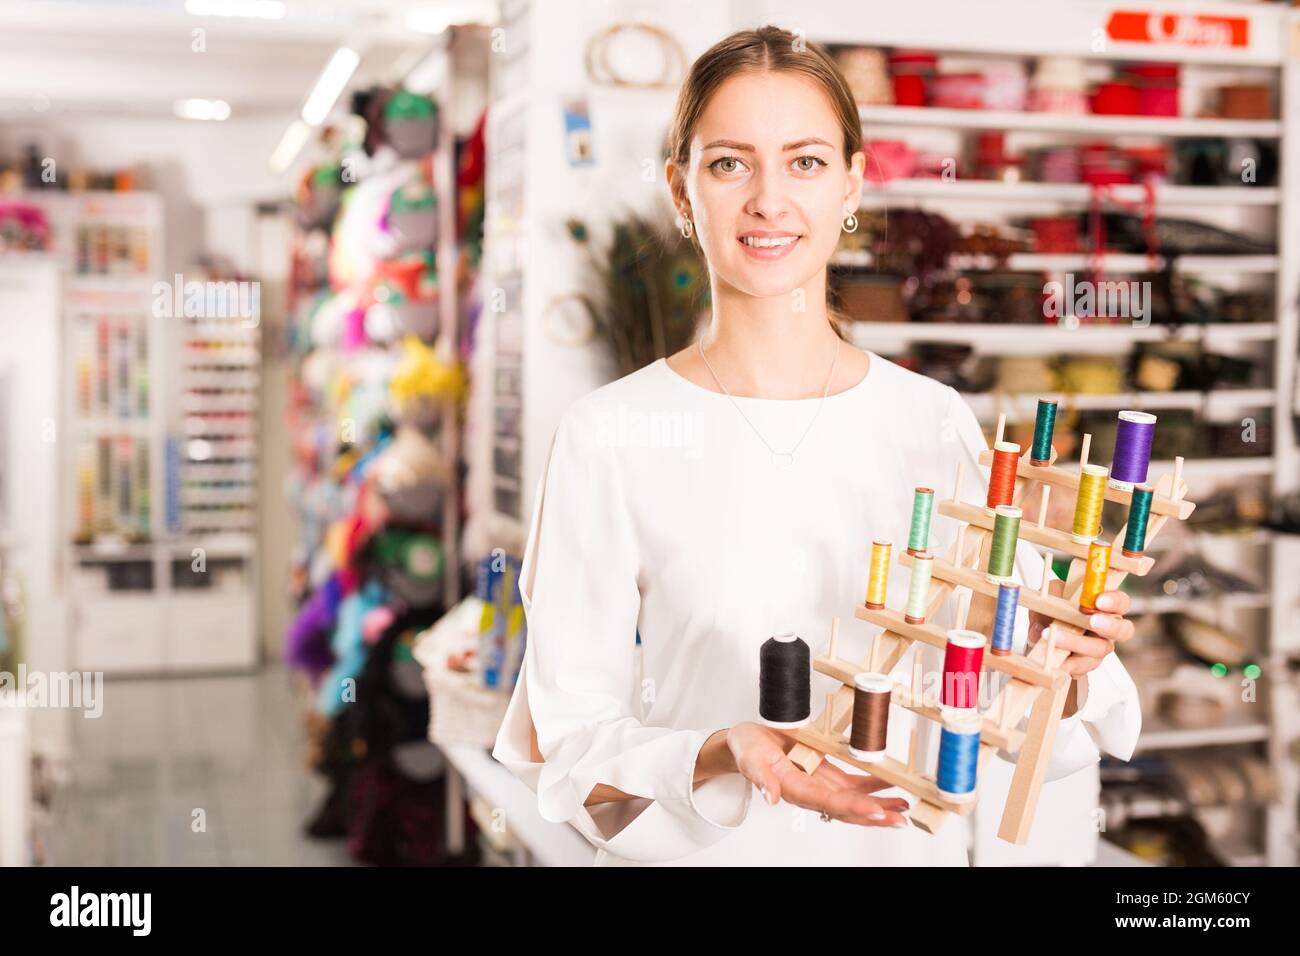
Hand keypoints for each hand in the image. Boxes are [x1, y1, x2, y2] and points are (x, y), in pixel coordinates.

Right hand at [725, 722, 909, 826]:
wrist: (748, 740)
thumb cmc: (747, 748)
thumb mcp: (749, 757)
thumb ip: (759, 777)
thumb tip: (770, 797)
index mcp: (793, 788)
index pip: (827, 803)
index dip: (852, 808)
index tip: (875, 811)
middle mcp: (811, 791)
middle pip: (846, 809)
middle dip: (874, 815)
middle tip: (900, 818)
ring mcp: (820, 784)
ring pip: (854, 800)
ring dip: (879, 805)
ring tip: (903, 808)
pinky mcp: (826, 773)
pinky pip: (853, 783)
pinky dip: (873, 786)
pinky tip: (890, 786)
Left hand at [1030, 580, 1135, 677]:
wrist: (1041, 634)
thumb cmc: (1053, 610)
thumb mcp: (1050, 597)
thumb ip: (1051, 599)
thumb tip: (1044, 613)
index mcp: (1105, 608)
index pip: (1121, 602)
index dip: (1115, 601)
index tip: (1099, 601)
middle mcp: (1107, 630)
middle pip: (1123, 631)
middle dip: (1109, 626)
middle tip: (1092, 621)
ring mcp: (1098, 649)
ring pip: (1099, 650)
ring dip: (1076, 644)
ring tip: (1055, 638)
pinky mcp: (1085, 666)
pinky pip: (1082, 669)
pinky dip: (1067, 664)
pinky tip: (1055, 660)